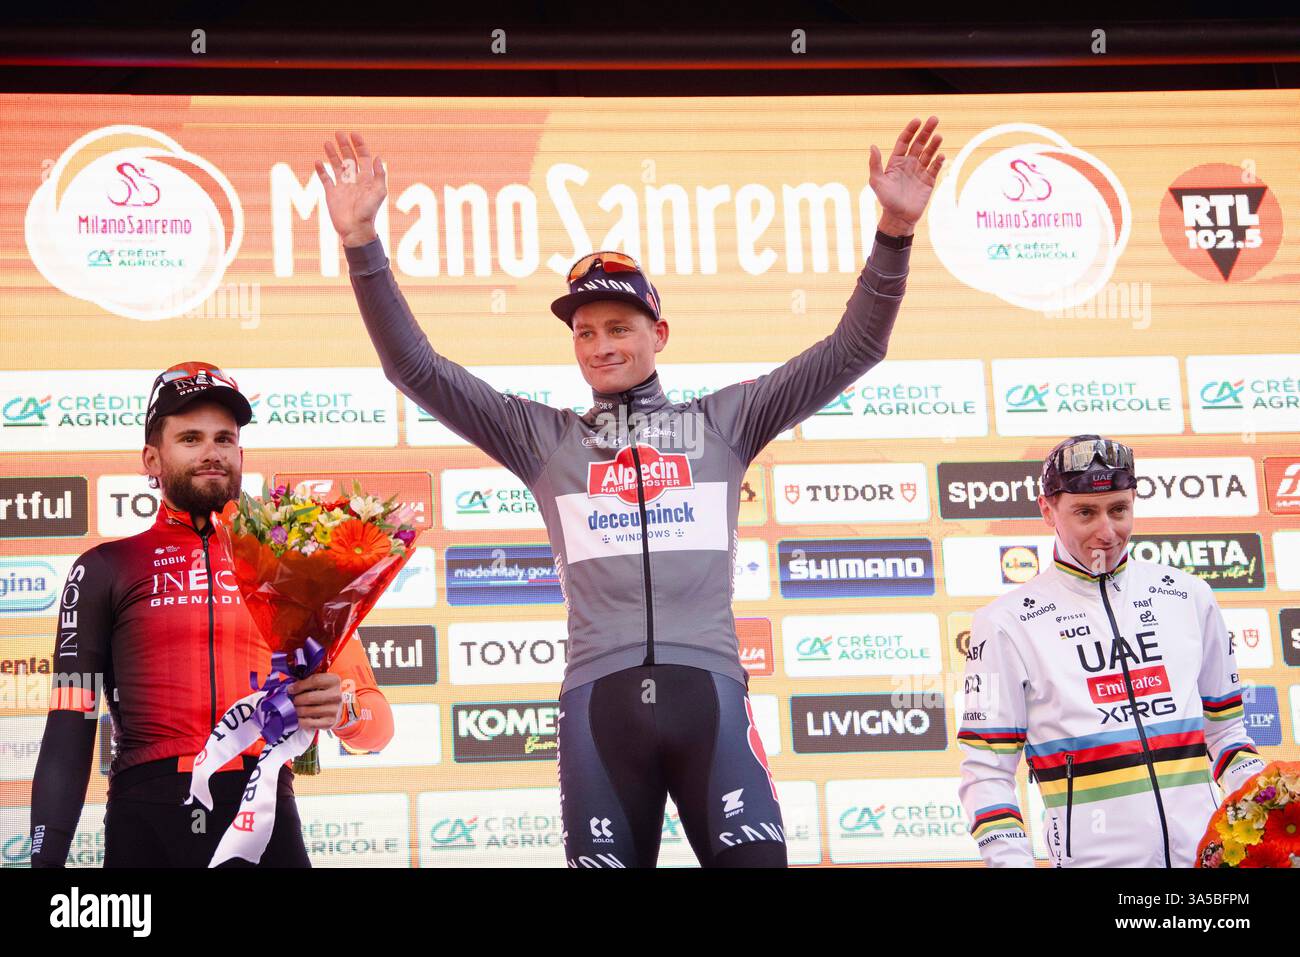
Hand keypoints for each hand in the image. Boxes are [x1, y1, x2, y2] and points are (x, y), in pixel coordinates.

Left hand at [287, 672, 342, 730]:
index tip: (290, 689)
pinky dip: (299, 721)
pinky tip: (297, 718)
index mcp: (334, 681)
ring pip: (307, 711)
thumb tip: (290, 688)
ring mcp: (334, 709)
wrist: (337, 708)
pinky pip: (308, 723)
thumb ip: (307, 681)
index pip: (315, 680)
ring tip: (293, 709)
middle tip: (291, 701)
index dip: (300, 685)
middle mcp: (336, 695)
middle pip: (309, 697)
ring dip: (296, 711)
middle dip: (296, 700)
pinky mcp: (330, 722)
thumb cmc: (323, 692)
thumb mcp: (320, 683)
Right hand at [314, 131, 386, 246]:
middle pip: (349, 159)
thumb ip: (379, 175)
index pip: (363, 158)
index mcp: (366, 179)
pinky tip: (318, 161)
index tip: (353, 134)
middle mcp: (354, 180)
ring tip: (327, 142)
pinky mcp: (331, 194)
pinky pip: (325, 179)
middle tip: (338, 133)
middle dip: (344, 146)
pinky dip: (321, 171)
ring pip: (336, 166)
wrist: (356, 229)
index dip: (359, 145)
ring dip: (332, 154)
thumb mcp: (379, 192)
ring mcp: (342, 187)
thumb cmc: (369, 212)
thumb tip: (377, 157)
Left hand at [869, 116, 944, 235]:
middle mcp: (909, 164)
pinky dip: (938, 161)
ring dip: (934, 144)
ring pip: (928, 153)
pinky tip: (940, 155)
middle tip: (934, 119)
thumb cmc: (886, 200)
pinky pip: (935, 168)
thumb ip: (875, 164)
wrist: (898, 218)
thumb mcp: (877, 182)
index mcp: (896, 162)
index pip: (904, 141)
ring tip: (938, 136)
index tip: (917, 120)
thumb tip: (872, 146)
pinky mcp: (928, 181)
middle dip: (926, 131)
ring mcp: (919, 172)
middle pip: (919, 143)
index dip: (910, 130)